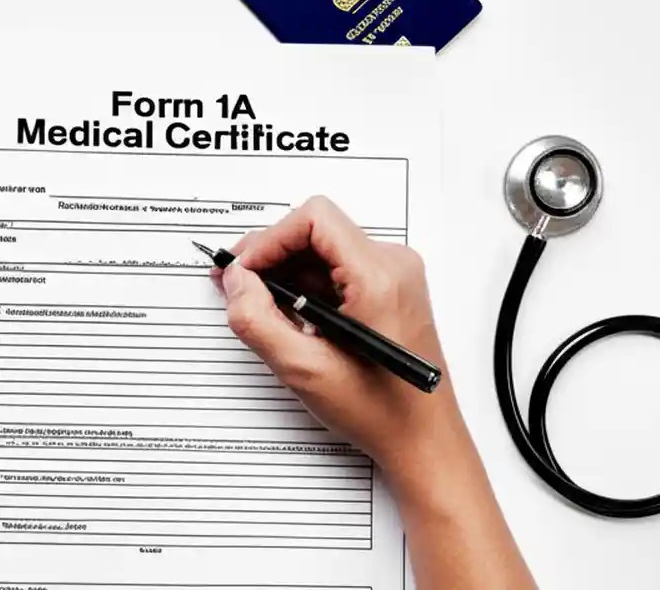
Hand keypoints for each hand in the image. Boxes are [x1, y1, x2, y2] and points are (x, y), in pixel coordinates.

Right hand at [217, 196, 463, 498]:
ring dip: (288, 275)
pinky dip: (307, 287)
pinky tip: (294, 320)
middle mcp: (393, 267)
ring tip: (267, 312)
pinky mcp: (389, 290)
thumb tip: (236, 282)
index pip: (315, 219)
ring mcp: (393, 277)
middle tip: (240, 287)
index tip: (245, 269)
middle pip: (317, 231)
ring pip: (323, 251)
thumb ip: (258, 320)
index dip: (270, 239)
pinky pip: (337, 270)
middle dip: (273, 256)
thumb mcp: (305, 369)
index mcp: (379, 277)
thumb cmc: (382, 411)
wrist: (423, 440)